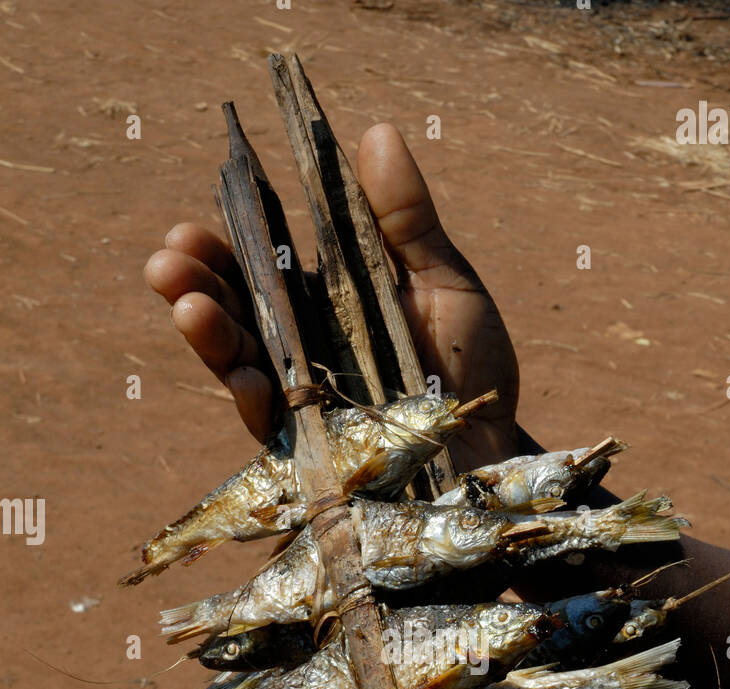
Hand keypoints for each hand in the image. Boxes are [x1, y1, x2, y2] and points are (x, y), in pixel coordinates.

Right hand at [144, 123, 518, 469]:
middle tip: (166, 263)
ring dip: (212, 338)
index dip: (218, 249)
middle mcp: (302, 348)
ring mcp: (304, 399)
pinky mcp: (316, 449)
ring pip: (242, 365)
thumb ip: (406, 218)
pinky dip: (259, 401)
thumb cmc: (470, 361)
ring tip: (189, 309)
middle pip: (234, 313)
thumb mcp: (444, 279)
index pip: (256, 267)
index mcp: (321, 300)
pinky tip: (246, 377)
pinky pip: (278, 426)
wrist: (496, 442)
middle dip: (196, 288)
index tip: (187, 227)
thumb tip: (374, 131)